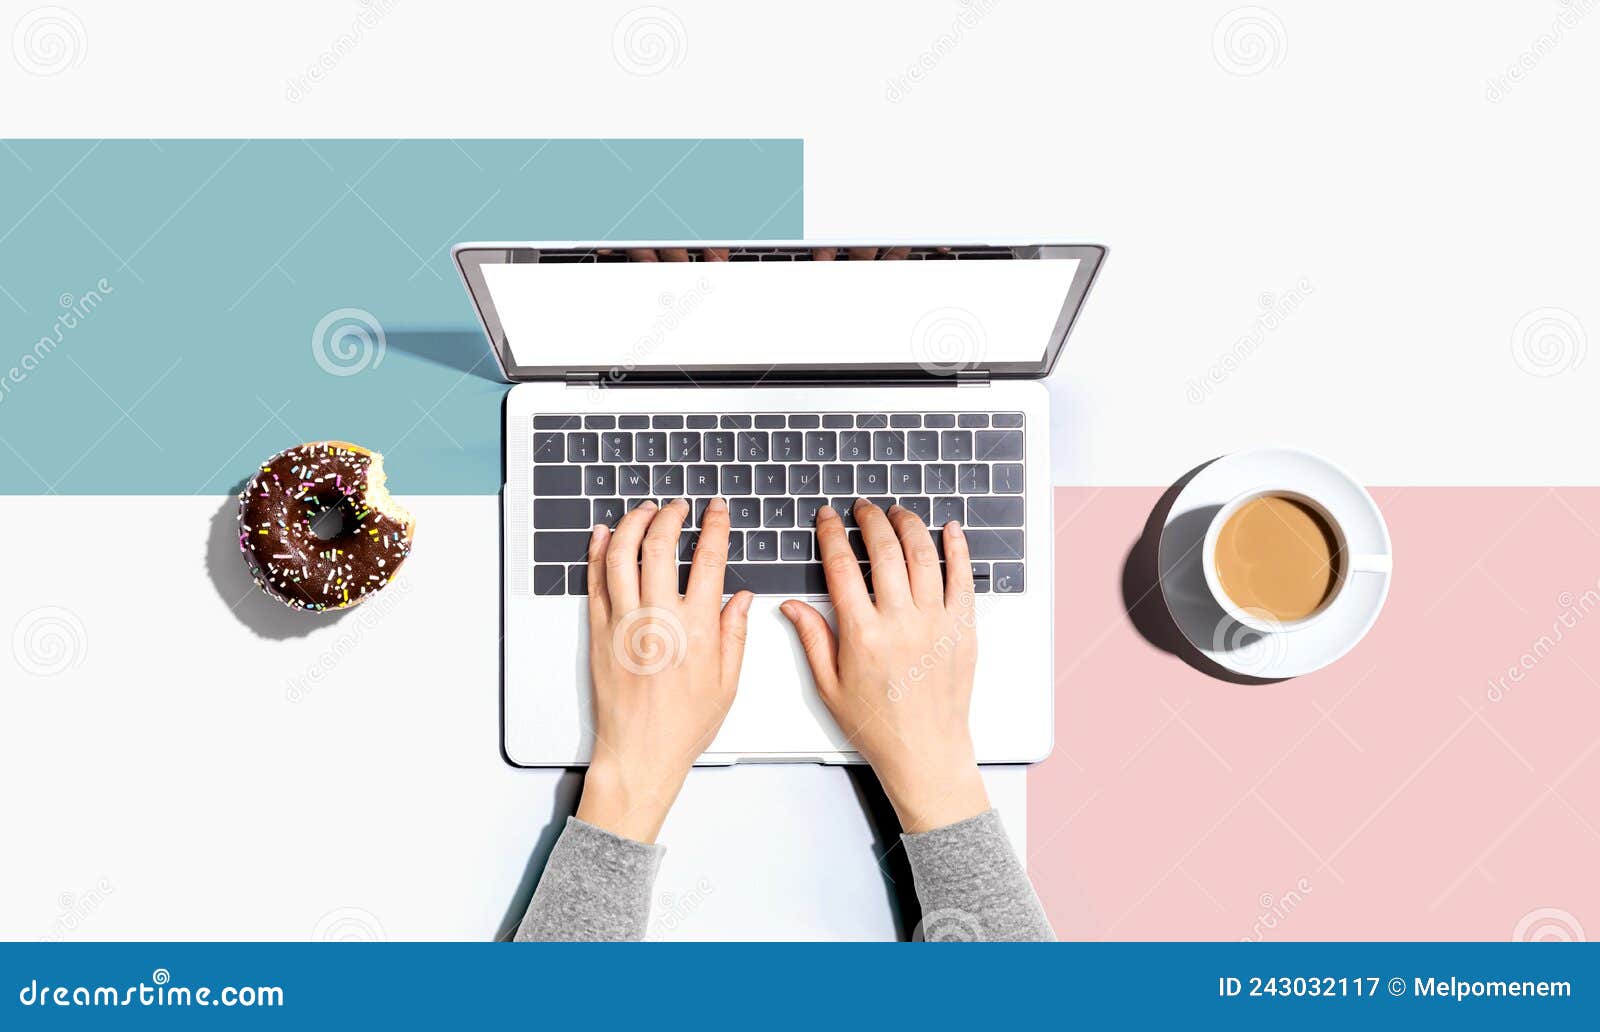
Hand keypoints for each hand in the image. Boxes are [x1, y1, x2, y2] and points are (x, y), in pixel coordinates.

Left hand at [577, 498, 752, 842]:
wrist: (639, 753)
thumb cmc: (683, 726)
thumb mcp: (727, 682)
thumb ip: (736, 634)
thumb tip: (742, 597)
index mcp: (697, 630)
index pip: (708, 560)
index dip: (715, 526)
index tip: (716, 510)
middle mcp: (658, 619)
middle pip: (660, 546)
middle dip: (670, 516)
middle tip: (678, 506)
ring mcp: (623, 623)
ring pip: (621, 555)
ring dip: (633, 524)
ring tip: (644, 510)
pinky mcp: (599, 632)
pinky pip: (595, 580)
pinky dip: (598, 551)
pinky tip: (606, 534)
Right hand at [780, 500, 988, 832]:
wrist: (925, 752)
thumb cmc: (877, 725)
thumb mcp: (830, 686)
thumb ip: (813, 638)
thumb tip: (791, 605)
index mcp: (863, 635)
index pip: (842, 567)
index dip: (832, 535)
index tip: (828, 518)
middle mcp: (901, 623)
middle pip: (884, 551)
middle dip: (870, 520)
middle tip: (862, 508)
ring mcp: (936, 623)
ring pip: (924, 556)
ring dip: (909, 526)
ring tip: (897, 513)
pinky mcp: (962, 629)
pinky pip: (963, 579)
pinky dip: (957, 549)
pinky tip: (950, 530)